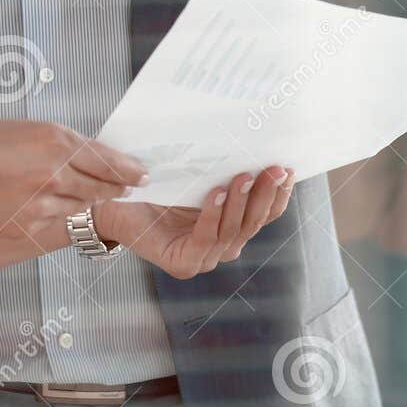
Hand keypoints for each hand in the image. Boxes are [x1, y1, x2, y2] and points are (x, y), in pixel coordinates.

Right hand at [0, 117, 147, 234]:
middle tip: (130, 188)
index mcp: (56, 139)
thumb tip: (83, 155)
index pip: (107, 160)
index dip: (128, 169)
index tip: (141, 173)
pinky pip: (56, 223)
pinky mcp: (26, 227)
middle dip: (117, 188)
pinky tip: (60, 210)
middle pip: (102, 187)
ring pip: (81, 207)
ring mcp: (41, 204)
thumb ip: (56, 144)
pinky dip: (61, 216)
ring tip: (99, 199)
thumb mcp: (22, 129)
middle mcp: (55, 171)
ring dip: (90, 203)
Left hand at [95, 166, 295, 278]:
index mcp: (233, 227)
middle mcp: (224, 246)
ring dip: (241, 202)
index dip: (280, 194)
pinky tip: (217, 193)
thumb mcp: (200, 177)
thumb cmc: (159, 187)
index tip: (288, 169)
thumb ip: (226, 171)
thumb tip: (257, 143)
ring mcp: (205, 258)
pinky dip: (212, 215)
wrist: (117, 202)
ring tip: (244, 176)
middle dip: (265, 194)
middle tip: (273, 169)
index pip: (266, 214)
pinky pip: (204, 238)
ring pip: (232, 231)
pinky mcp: (183, 264)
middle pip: (254, 222)